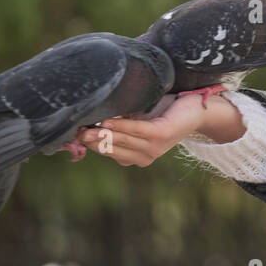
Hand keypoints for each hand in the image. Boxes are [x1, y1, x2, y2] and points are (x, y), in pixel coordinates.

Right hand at [77, 94, 209, 166]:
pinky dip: (121, 125)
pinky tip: (107, 121)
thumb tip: (85, 118)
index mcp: (133, 156)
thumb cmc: (162, 111)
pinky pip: (136, 130)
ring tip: (86, 126)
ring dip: (102, 133)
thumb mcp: (134, 119)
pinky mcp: (160, 135)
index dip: (88, 143)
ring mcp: (152, 148)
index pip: (105, 151)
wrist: (194, 108)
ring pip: (120, 140)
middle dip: (91, 139)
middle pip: (110, 148)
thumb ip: (116, 123)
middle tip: (73, 129)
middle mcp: (142, 157)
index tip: (71, 132)